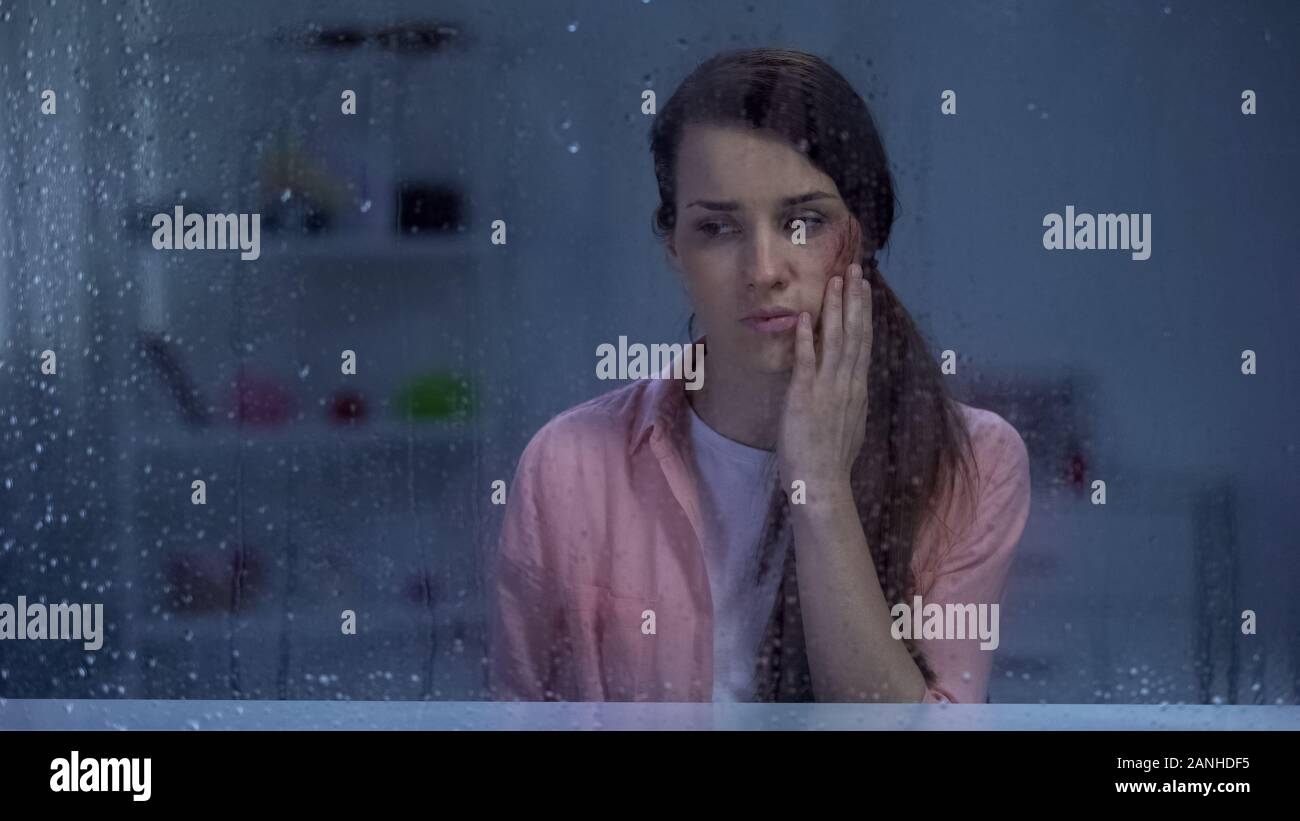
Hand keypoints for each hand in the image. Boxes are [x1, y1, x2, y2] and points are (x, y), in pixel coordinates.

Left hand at [777, 261, 871, 493]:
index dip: (863, 312)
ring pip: (836, 341)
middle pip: (855, 333)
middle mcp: (847, 384)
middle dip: (854, 299)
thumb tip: (852, 390)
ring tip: (835, 281)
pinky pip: (806, 362)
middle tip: (854, 269)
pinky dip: (806, 339)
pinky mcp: (805, 398)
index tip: (863, 287)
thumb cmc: (832, 462)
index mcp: (857, 389)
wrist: (824, 485)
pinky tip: (804, 316)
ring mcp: (827, 389)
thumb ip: (850, 403)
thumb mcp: (850, 426)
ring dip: (835, 309)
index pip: (863, 342)